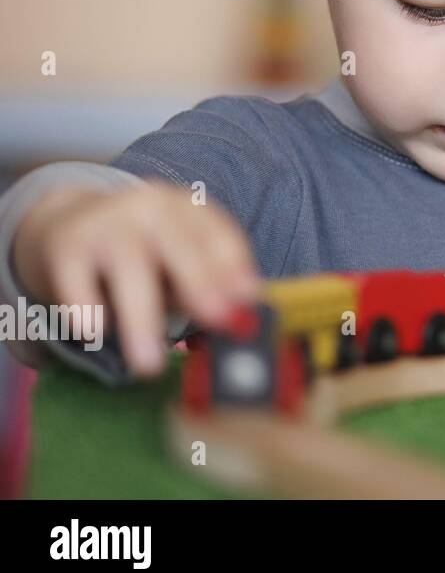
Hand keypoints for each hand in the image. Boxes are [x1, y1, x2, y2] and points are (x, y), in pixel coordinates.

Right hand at [12, 181, 260, 375]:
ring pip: (130, 270)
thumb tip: (241, 323)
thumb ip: (210, 287)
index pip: (219, 235)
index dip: (235, 268)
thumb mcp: (180, 259)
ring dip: (141, 320)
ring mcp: (107, 223)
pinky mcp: (67, 246)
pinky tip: (97, 334)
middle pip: (179, 246)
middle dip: (200, 285)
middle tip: (215, 322)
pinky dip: (89, 312)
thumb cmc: (142, 252)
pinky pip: (80, 284)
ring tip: (148, 365)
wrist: (66, 221)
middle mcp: (150, 207)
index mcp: (187, 209)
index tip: (248, 301)